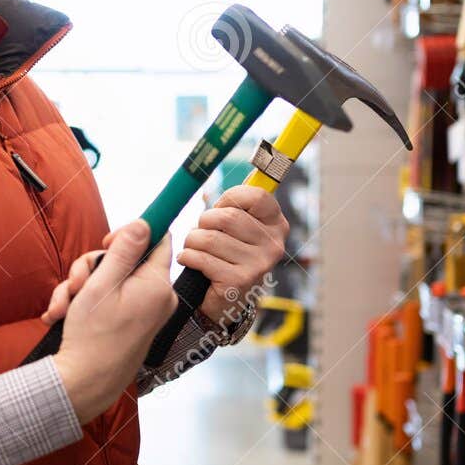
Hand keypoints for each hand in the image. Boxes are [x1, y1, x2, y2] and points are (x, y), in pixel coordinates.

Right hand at [50, 221, 178, 425]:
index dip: (133, 233)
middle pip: (126, 260)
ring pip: (110, 280)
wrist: (83, 385)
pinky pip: (108, 300)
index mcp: (157, 285)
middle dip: (92, 267)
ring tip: (62, 308)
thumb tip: (144, 222)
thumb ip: (124, 250)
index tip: (108, 241)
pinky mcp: (130, 323)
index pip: (158, 240)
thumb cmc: (93, 338)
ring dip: (80, 288)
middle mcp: (156, 297)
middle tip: (75, 284)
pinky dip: (83, 304)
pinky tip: (61, 317)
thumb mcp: (102, 284)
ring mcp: (144, 311)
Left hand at [177, 186, 287, 328]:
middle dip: (204, 222)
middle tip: (201, 232)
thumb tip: (220, 164)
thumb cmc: (227, 255)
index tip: (220, 207)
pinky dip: (188, 257)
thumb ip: (236, 205)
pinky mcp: (239, 281)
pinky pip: (201, 258)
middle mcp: (274, 244)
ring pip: (210, 238)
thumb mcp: (238, 228)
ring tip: (193, 247)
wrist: (226, 300)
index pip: (257, 196)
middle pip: (227, 217)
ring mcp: (259, 264)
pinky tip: (189, 260)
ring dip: (192, 241)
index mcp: (276, 224)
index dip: (230, 197)